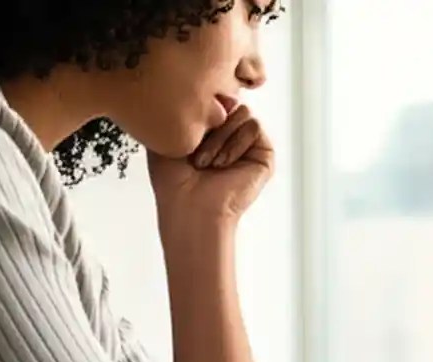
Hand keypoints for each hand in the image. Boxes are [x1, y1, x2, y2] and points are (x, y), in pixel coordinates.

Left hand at [147, 104, 274, 231]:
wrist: (188, 205)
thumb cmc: (174, 179)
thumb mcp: (167, 131)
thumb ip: (182, 104)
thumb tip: (203, 85)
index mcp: (212, 128)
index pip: (213, 97)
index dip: (200, 109)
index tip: (185, 133)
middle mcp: (232, 133)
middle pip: (229, 100)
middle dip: (209, 126)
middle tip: (196, 156)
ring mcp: (250, 143)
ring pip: (242, 111)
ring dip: (220, 138)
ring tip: (208, 163)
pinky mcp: (265, 154)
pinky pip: (254, 125)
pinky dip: (235, 143)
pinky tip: (223, 164)